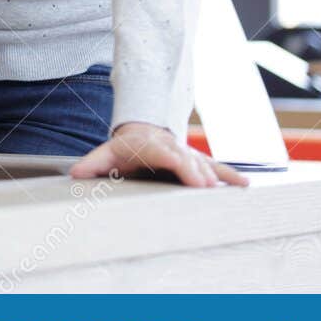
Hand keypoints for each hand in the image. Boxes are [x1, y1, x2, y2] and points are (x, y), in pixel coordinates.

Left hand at [69, 121, 248, 186]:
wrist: (142, 131)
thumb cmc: (124, 149)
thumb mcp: (107, 154)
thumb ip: (93, 165)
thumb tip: (75, 175)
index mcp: (150, 146)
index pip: (165, 153)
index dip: (177, 162)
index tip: (188, 174)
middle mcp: (172, 148)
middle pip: (187, 159)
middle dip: (197, 172)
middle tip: (207, 187)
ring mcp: (187, 153)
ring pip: (204, 162)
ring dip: (215, 175)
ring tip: (229, 189)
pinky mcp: (198, 161)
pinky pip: (216, 167)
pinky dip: (230, 175)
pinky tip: (245, 186)